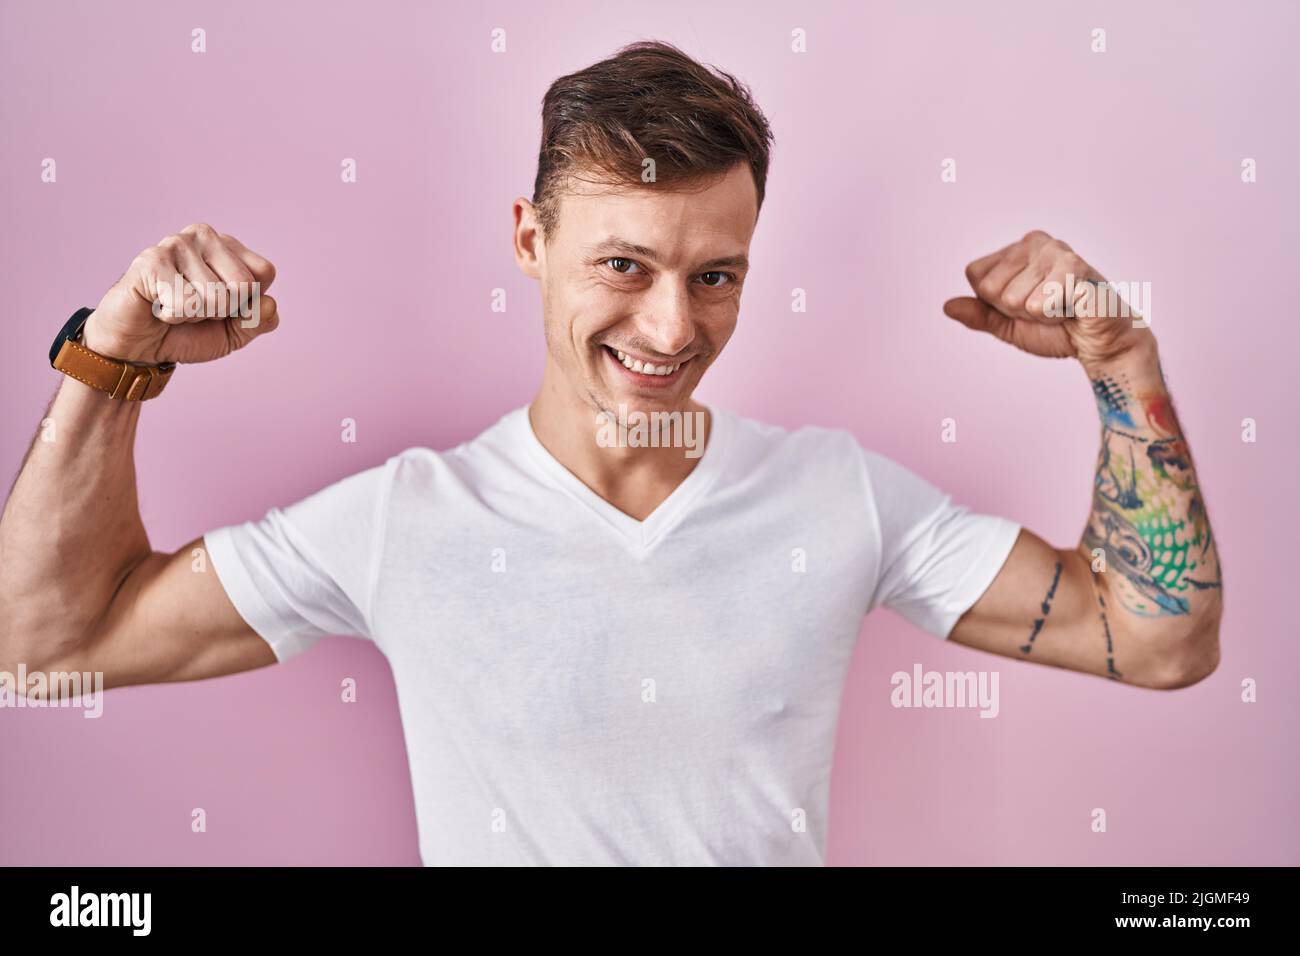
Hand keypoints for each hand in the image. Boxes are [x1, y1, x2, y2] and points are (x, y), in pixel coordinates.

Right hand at [82, 224, 278, 363]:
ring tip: (172, 304)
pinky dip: (174, 316)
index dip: (246, 302)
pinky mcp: (151, 260)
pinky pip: (187, 302)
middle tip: (193, 306)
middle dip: (222, 310)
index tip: (219, 305)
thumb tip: (270, 304)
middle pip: (244, 284)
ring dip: (194, 314)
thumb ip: (258, 321)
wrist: (138, 346)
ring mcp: (176, 243)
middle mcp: (203, 235)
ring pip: (216, 297)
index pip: (265, 272)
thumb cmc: (185, 332)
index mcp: (228, 246)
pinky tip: (158, 305)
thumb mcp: (233, 333)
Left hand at [943, 230, 1153, 370]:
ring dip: (1036, 314)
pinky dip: (1051, 316)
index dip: (995, 302)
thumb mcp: (1008, 325)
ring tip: (1061, 308)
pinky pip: (1037, 303)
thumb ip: (979, 315)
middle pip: (990, 288)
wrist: (1100, 344)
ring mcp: (1056, 251)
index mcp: (1017, 249)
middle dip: (1015, 310)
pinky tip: (1072, 309)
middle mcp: (1035, 242)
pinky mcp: (1075, 267)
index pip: (975, 276)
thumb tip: (947, 306)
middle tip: (1046, 309)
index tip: (1025, 305)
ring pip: (1012, 297)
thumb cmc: (1058, 329)